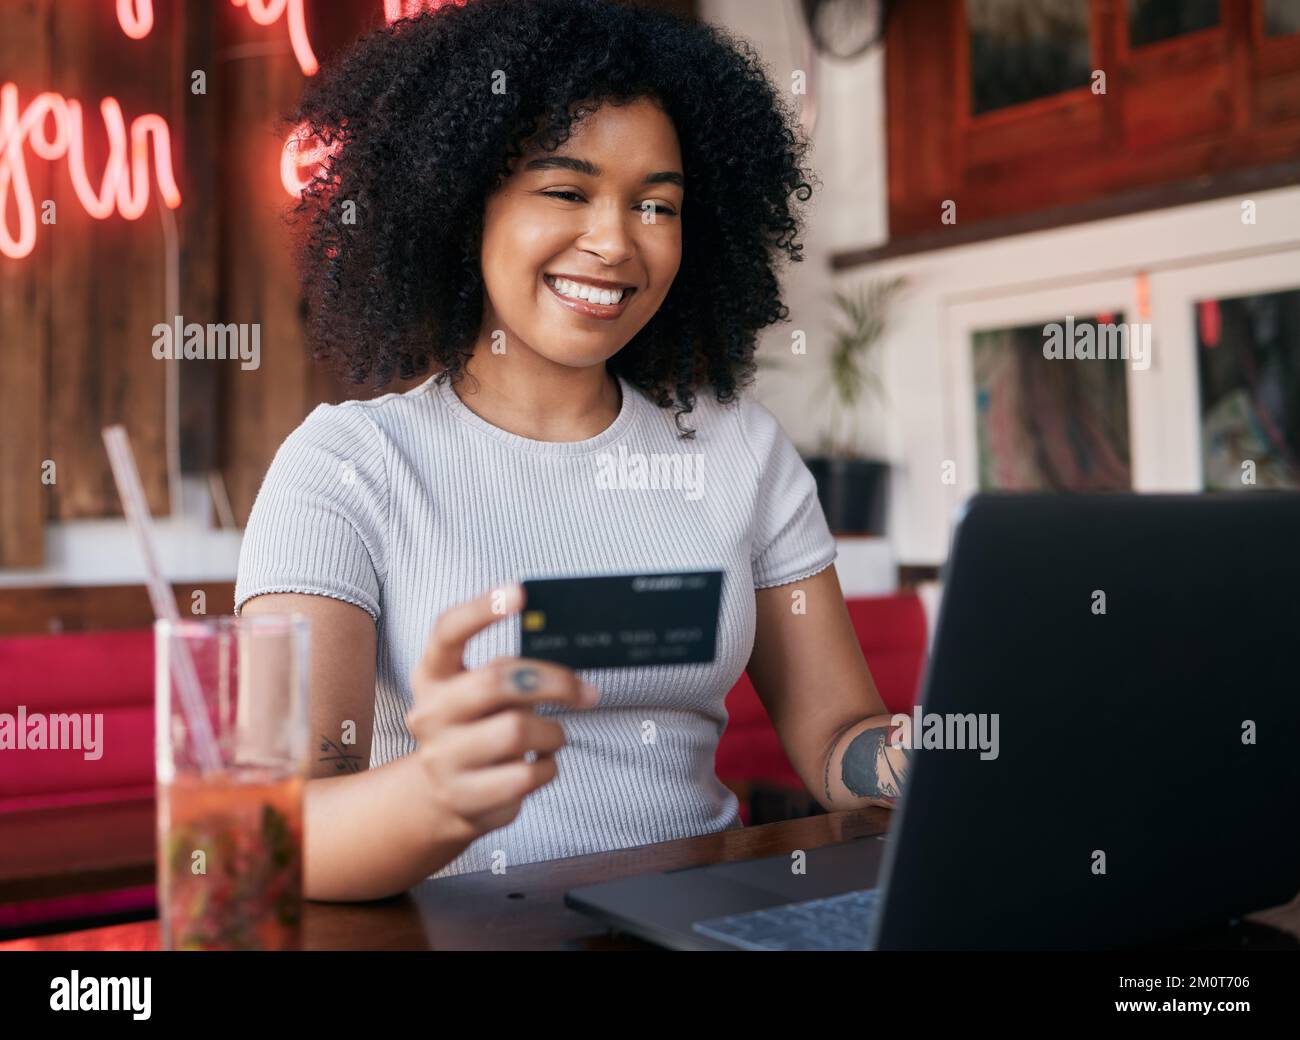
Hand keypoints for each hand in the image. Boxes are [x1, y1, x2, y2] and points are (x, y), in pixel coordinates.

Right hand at [404, 584, 599, 841]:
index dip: (482, 609)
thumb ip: (509, 673)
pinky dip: (548, 767)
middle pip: (497, 680)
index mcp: (432, 675)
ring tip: (552, 735)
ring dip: (553, 732)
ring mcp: (443, 758)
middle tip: (584, 691)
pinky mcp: (464, 797)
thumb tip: (571, 672)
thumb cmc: (474, 728)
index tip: (520, 592)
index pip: (448, 631)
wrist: (439, 795)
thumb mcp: (477, 693)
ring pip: (519, 731)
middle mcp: (430, 713)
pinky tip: (538, 765)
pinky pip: (528, 774)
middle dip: (553, 681)